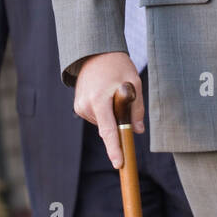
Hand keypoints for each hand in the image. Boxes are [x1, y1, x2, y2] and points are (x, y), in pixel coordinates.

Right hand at [74, 52, 143, 168]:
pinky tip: (105, 95)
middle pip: (108, 128)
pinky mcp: (78, 106)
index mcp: (99, 99)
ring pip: (103, 123)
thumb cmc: (117, 65)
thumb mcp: (134, 82)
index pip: (108, 131)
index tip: (119, 164)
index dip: (114, 149)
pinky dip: (105, 112)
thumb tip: (138, 131)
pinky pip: (97, 118)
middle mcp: (86, 105)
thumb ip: (136, 108)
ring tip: (112, 92)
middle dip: (119, 122)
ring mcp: (80, 106)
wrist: (95, 53)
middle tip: (124, 100)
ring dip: (112, 115)